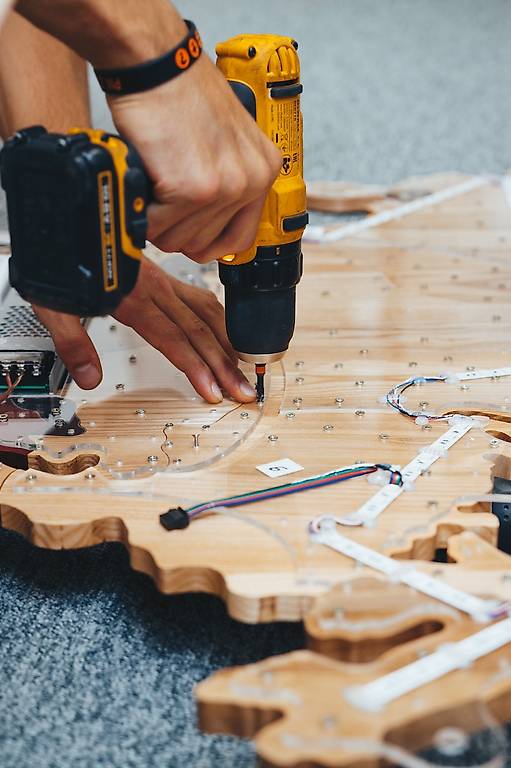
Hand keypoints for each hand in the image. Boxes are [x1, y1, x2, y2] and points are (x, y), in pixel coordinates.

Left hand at [33, 256, 256, 402]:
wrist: (65, 213)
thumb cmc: (61, 255)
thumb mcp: (54, 303)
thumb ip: (73, 342)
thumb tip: (89, 377)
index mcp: (133, 298)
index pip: (174, 339)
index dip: (197, 367)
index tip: (214, 389)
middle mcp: (155, 288)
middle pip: (199, 331)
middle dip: (224, 365)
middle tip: (243, 389)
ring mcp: (164, 281)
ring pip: (207, 313)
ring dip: (228, 343)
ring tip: (243, 368)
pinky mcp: (164, 276)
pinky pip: (201, 298)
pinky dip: (220, 319)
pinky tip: (226, 331)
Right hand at [109, 54, 281, 262]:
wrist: (158, 63)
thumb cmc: (183, 92)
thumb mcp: (226, 140)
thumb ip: (227, 181)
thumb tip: (208, 225)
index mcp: (264, 171)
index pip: (241, 240)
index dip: (208, 241)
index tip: (188, 232)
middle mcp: (251, 181)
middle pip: (204, 244)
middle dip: (175, 227)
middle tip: (162, 196)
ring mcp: (223, 187)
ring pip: (178, 239)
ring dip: (156, 219)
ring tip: (155, 183)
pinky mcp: (190, 189)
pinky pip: (156, 226)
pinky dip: (142, 209)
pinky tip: (145, 180)